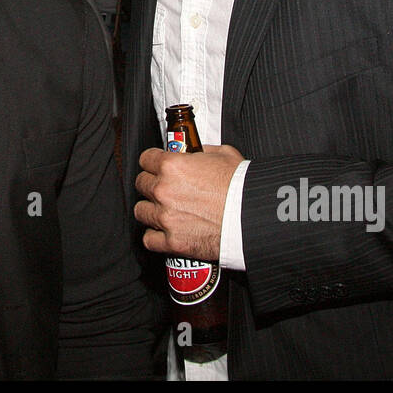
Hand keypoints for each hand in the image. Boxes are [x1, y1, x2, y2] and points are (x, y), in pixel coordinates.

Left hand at [134, 144, 243, 262]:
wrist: (252, 217)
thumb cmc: (241, 186)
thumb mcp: (223, 154)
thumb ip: (202, 151)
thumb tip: (196, 152)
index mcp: (172, 166)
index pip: (145, 159)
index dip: (152, 162)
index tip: (156, 166)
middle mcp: (164, 190)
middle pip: (141, 184)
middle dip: (152, 184)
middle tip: (164, 187)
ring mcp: (166, 217)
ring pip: (141, 211)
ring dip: (151, 209)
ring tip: (164, 210)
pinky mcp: (172, 241)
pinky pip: (149, 239)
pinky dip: (155, 236)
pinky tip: (164, 230)